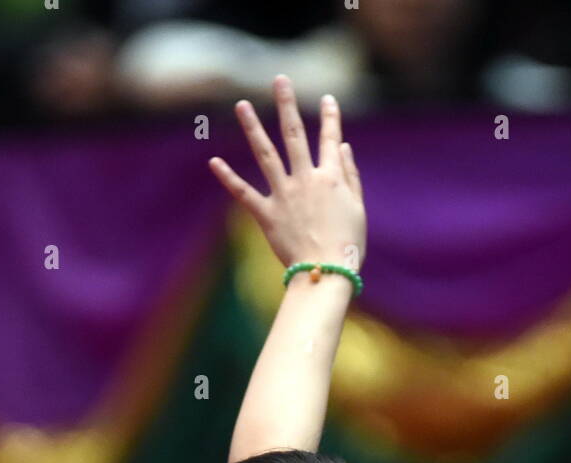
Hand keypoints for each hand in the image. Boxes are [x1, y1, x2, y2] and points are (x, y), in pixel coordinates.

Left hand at [208, 75, 365, 272]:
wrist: (326, 273)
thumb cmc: (347, 245)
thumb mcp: (357, 209)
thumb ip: (351, 176)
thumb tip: (344, 147)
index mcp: (330, 179)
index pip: (330, 140)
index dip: (330, 118)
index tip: (327, 98)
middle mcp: (305, 180)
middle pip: (294, 135)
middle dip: (287, 105)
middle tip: (279, 80)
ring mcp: (284, 195)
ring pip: (265, 154)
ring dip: (253, 128)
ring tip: (242, 105)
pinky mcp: (267, 215)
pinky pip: (244, 193)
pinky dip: (228, 178)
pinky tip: (213, 161)